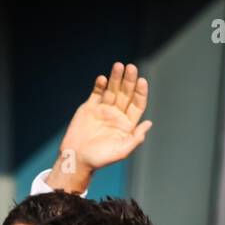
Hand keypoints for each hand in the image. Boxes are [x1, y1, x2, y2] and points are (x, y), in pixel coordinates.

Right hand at [47, 62, 150, 191]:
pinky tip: (102, 79)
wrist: (76, 158)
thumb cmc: (99, 159)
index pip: (137, 104)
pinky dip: (99, 85)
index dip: (140, 92)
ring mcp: (103, 110)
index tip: (142, 81)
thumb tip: (149, 123)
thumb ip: (135, 138)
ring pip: (112, 90)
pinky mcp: (89, 108)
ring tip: (118, 66)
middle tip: (131, 68)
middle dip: (129, 80)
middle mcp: (117, 114)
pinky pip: (96, 93)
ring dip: (115, 78)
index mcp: (126, 124)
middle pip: (126, 94)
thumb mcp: (121, 151)